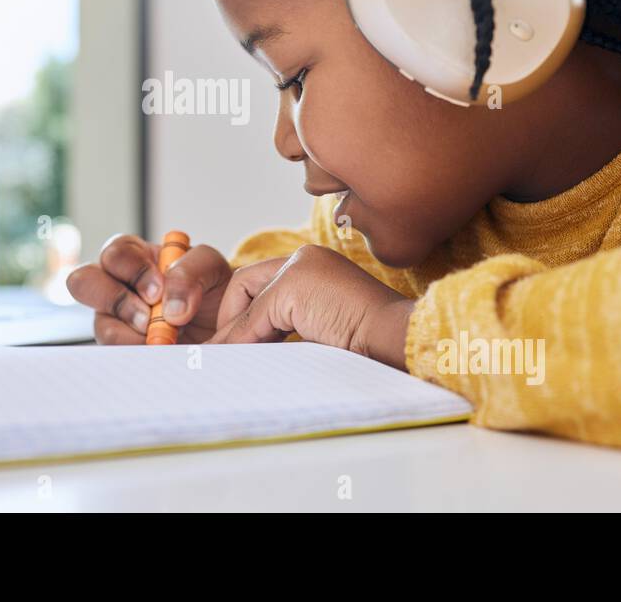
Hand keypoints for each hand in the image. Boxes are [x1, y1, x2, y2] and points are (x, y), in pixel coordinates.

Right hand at [66, 234, 233, 343]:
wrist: (224, 328)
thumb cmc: (211, 290)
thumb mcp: (211, 268)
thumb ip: (192, 271)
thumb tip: (170, 308)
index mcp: (135, 257)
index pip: (115, 253)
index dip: (132, 271)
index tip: (158, 292)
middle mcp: (116, 285)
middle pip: (83, 282)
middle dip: (117, 300)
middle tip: (150, 318)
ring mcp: (114, 320)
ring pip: (100, 325)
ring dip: (131, 335)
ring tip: (162, 341)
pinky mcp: (121, 349)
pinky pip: (116, 354)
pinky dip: (139, 356)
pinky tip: (161, 354)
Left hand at [205, 244, 414, 368]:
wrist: (397, 342)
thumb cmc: (369, 345)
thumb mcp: (318, 332)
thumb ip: (284, 329)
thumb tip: (239, 348)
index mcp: (315, 266)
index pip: (262, 284)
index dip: (244, 316)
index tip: (237, 347)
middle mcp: (305, 259)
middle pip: (247, 284)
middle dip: (232, 321)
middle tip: (223, 354)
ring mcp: (300, 267)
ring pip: (247, 300)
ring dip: (234, 333)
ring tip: (224, 360)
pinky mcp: (295, 284)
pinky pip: (254, 317)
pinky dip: (241, 340)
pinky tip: (236, 361)